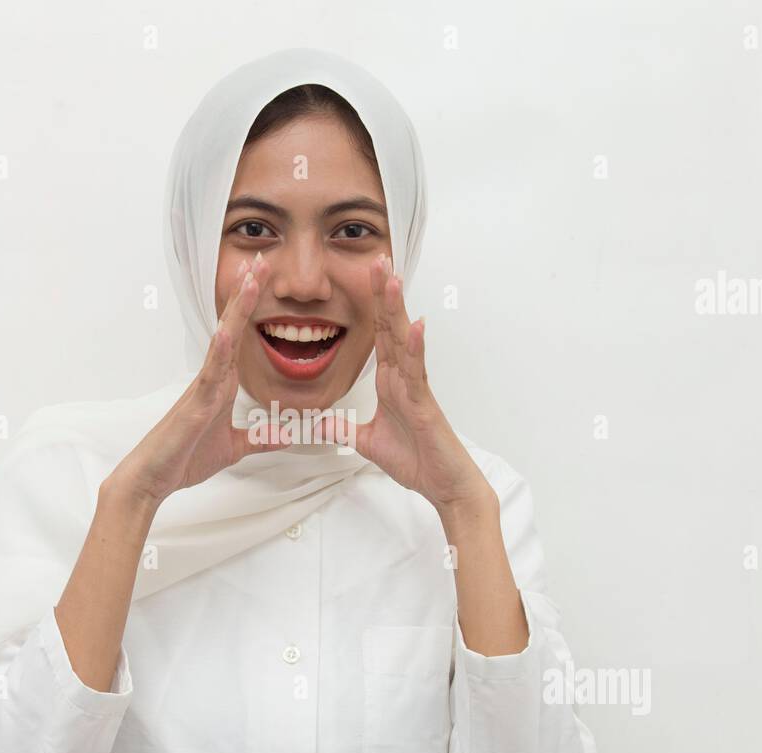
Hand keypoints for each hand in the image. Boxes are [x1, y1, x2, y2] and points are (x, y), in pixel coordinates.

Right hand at [112, 253, 289, 505]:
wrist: (154, 478)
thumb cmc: (184, 459)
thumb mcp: (233, 447)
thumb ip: (258, 437)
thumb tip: (284, 434)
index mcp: (222, 383)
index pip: (241, 336)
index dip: (252, 307)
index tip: (264, 278)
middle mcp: (212, 377)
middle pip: (232, 325)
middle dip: (247, 293)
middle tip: (262, 259)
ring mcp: (203, 386)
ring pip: (223, 339)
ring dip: (237, 309)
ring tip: (251, 277)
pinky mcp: (196, 402)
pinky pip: (210, 372)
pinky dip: (220, 350)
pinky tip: (228, 330)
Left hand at [314, 253, 493, 514]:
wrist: (442, 484)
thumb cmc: (416, 461)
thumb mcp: (367, 443)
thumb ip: (344, 430)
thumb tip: (319, 424)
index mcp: (391, 382)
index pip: (378, 336)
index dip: (371, 307)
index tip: (365, 276)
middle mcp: (403, 377)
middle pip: (390, 328)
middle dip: (383, 294)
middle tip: (377, 259)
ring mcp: (416, 387)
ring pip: (403, 341)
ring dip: (397, 309)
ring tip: (392, 279)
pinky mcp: (424, 403)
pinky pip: (417, 371)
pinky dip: (416, 348)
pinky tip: (415, 325)